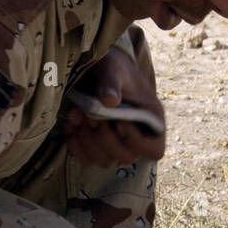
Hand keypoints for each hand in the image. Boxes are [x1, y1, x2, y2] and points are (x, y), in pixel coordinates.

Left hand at [63, 47, 165, 167]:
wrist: (94, 69)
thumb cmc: (111, 66)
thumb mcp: (112, 67)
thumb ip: (111, 81)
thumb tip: (109, 100)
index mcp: (151, 118)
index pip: (155, 149)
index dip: (137, 142)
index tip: (120, 122)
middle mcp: (136, 136)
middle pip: (126, 157)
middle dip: (105, 138)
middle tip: (92, 116)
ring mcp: (116, 144)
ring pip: (105, 161)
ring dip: (88, 141)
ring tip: (79, 116)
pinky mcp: (96, 147)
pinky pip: (87, 160)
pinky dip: (76, 146)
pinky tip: (71, 126)